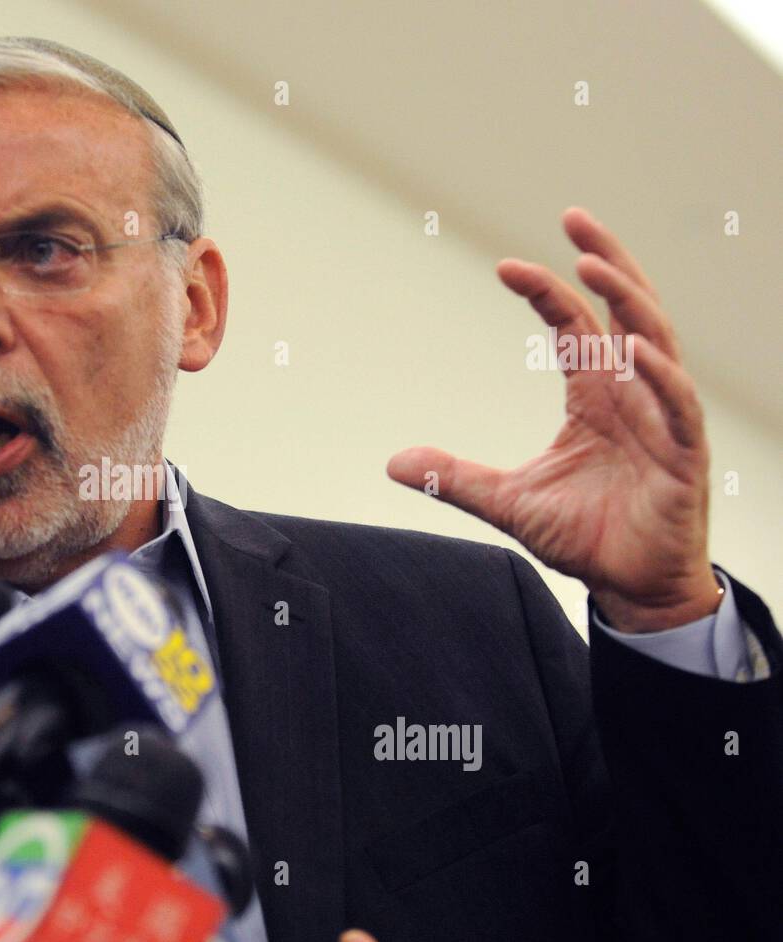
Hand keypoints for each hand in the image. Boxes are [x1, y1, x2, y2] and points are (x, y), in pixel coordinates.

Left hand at [388, 207, 720, 632]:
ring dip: (631, 302)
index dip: (547, 293)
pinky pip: (678, 406)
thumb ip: (455, 477)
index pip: (574, 327)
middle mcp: (633, 394)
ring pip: (655, 343)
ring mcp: (664, 420)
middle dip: (606, 262)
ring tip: (597, 267)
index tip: (506, 266)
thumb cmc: (584, 535)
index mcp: (595, 395)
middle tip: (576, 217)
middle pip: (626, 311)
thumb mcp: (508, 501)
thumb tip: (394, 461)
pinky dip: (659, 376)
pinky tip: (631, 347)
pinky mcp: (685, 455)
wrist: (630, 586)